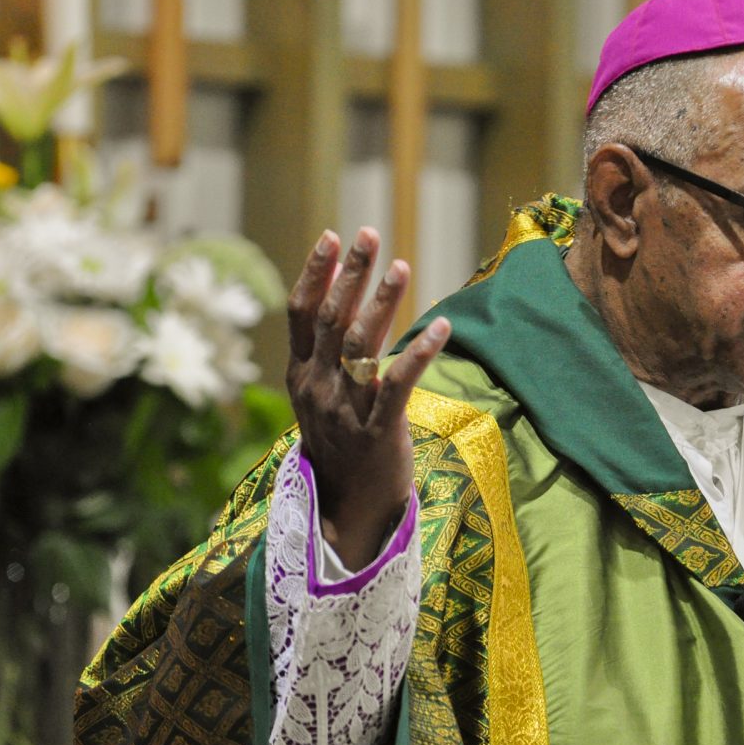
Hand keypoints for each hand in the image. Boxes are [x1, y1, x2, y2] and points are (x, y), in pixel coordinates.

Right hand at [286, 228, 450, 567]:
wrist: (348, 511)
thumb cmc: (344, 446)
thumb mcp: (324, 398)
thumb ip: (328, 357)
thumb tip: (345, 304)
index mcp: (302, 377)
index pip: (302, 314)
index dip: (316, 274)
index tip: (333, 237)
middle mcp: (318, 388)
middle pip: (332, 319)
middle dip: (352, 273)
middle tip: (370, 234)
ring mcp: (345, 410)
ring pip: (360, 345)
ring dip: (382, 302)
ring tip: (402, 266)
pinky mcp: (378, 432)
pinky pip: (397, 385)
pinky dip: (418, 354)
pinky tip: (441, 329)